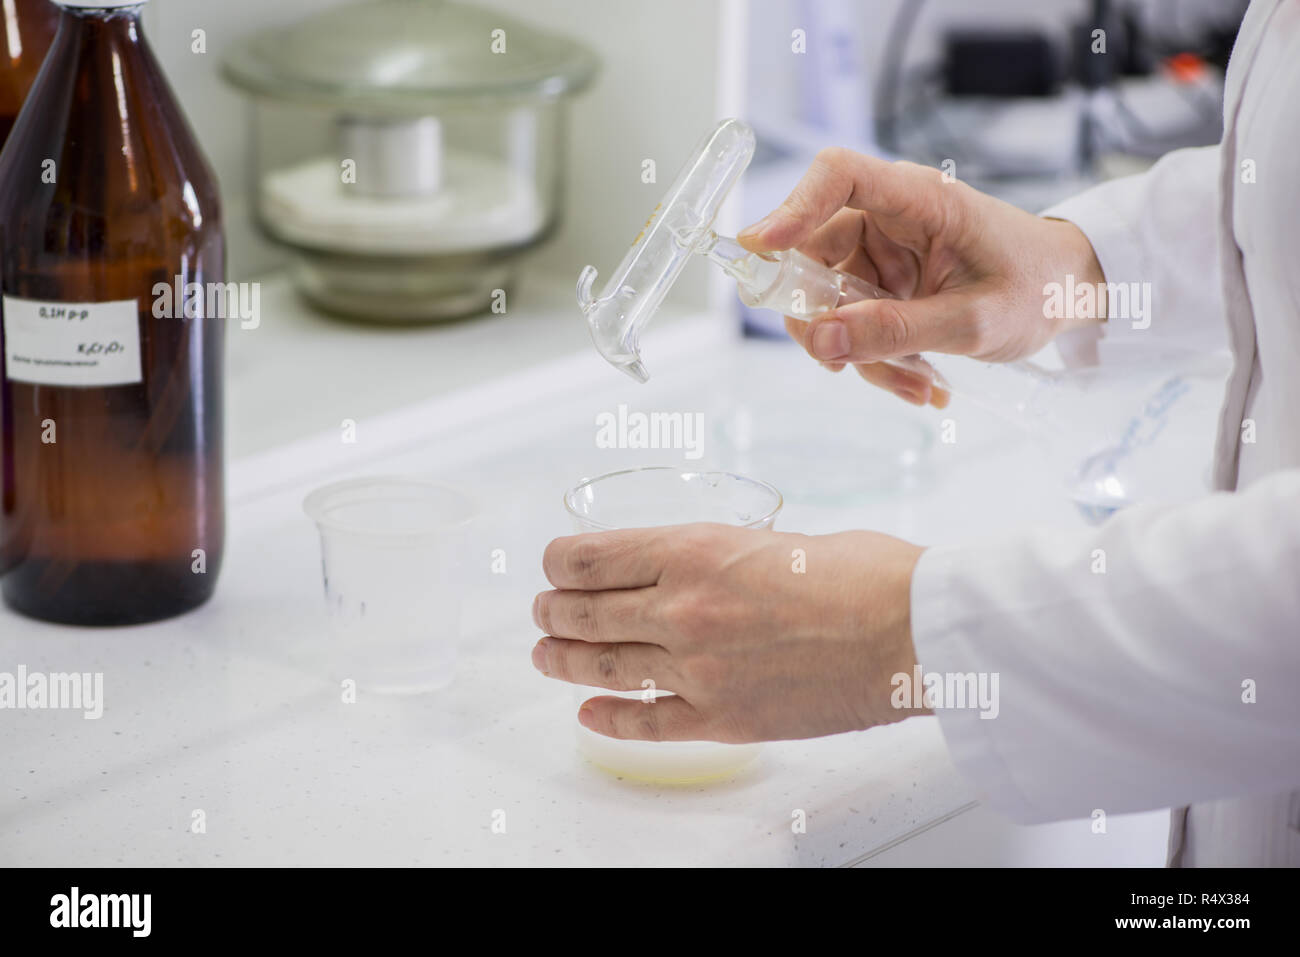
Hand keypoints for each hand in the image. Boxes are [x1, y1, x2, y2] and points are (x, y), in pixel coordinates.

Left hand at [531, 524, 927, 742]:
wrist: (913, 631)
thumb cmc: (865, 574)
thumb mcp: (777, 537)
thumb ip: (724, 555)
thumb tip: (703, 568)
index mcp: (694, 551)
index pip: (590, 558)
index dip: (558, 563)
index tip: (552, 566)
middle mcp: (682, 610)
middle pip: (585, 612)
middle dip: (553, 610)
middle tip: (543, 610)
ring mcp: (698, 670)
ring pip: (604, 665)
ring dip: (563, 660)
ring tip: (545, 655)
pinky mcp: (724, 718)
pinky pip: (647, 722)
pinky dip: (610, 719)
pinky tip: (588, 713)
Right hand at [738, 149, 1105, 406]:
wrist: (1072, 295)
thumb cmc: (1038, 286)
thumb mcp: (973, 321)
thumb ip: (895, 330)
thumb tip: (821, 340)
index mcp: (919, 200)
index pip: (839, 176)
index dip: (792, 206)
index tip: (761, 249)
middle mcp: (890, 219)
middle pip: (812, 251)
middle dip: (819, 317)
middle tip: (838, 364)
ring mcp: (882, 255)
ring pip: (827, 302)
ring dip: (857, 353)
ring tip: (915, 384)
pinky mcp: (883, 287)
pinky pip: (852, 325)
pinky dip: (875, 360)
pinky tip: (920, 383)